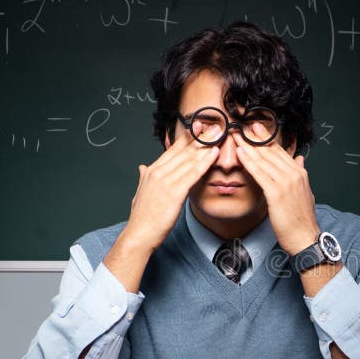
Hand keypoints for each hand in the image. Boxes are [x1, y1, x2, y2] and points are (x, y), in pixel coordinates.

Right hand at [122, 122, 221, 252]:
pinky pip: (193, 173)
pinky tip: (214, 154)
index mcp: (153, 170)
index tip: (199, 127)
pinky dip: (205, 162)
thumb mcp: (142, 191)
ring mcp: (166, 181)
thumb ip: (144, 177)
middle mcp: (159, 171)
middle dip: (200, 137)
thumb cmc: (143, 216)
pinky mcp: (175, 192)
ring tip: (219, 135)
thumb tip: (142, 167)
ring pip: (190, 159)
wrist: (140, 233)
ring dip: (206, 146)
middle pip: (184, 150)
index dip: (188, 137)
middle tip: (215, 125)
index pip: (173, 149)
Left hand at [233, 124, 318, 255]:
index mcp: (299, 173)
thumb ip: (300, 174)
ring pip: (264, 160)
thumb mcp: (305, 192)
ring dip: (248, 147)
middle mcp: (294, 174)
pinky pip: (260, 174)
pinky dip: (249, 162)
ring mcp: (286, 183)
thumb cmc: (302, 219)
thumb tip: (300, 159)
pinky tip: (240, 154)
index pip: (280, 152)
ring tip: (236, 136)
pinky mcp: (276, 193)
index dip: (266, 139)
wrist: (305, 237)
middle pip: (271, 152)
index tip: (255, 128)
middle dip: (255, 138)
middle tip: (241, 126)